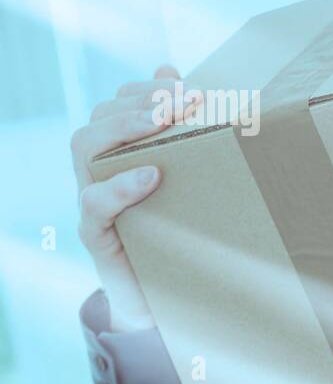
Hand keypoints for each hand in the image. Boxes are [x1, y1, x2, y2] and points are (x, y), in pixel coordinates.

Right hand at [72, 64, 200, 331]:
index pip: (118, 105)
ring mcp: (92, 202)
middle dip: (140, 101)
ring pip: (85, 148)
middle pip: (99, 119)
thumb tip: (196, 92)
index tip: (185, 85)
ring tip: (163, 120)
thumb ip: (190, 148)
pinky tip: (150, 175)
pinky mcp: (97, 236)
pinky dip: (119, 187)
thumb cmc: (180, 236)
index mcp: (120, 157)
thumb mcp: (191, 189)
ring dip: (125, 127)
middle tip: (184, 97)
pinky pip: (94, 204)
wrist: (165, 298)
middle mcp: (99, 172)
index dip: (145, 89)